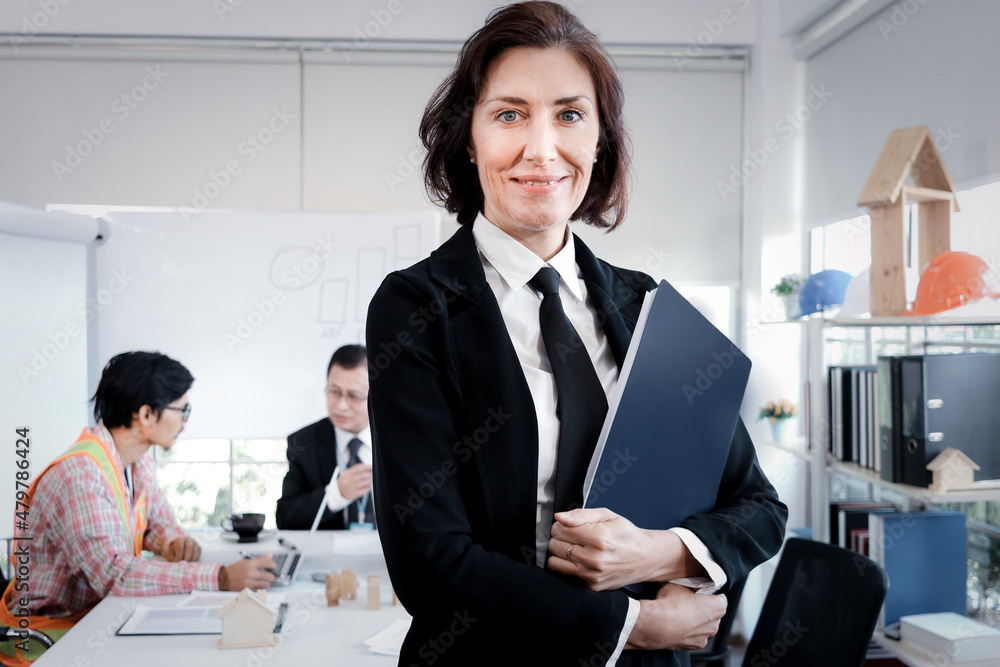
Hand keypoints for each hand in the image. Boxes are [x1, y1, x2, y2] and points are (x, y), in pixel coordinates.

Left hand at [163, 536, 200, 562]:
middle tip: (184, 564)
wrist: (180, 548)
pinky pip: (198, 553)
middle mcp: (188, 540)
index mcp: (180, 540)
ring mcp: (195, 543)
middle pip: (189, 547)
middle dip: (187, 557)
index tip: (177, 562)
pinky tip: (190, 562)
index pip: (180, 548)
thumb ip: (173, 558)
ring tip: (187, 564)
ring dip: (191, 558)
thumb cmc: (174, 552)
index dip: (179, 556)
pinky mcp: (198, 547)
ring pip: (195, 550)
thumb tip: (178, 563)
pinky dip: (195, 558)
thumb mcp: (170, 554)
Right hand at [218, 554, 277, 590]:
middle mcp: (250, 573)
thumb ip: (260, 558)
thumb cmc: (234, 570)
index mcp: (250, 564)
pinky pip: (259, 590)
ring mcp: (249, 583)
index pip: (268, 563)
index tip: (274, 566)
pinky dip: (261, 587)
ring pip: (266, 584)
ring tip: (266, 580)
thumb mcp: (246, 561)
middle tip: (273, 575)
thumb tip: (270, 555)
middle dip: (273, 576)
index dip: (274, 565)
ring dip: (268, 582)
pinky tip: (259, 584)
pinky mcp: (247, 590)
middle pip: (269, 576)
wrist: (223, 579)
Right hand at [335, 463, 372, 501]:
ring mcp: (351, 488)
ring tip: (371, 479)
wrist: (339, 493)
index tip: (371, 467)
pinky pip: (365, 489)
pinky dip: (368, 487)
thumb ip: (356, 469)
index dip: (366, 467)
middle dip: (369, 473)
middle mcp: (347, 481)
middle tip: (374, 472)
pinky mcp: (355, 494)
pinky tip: (367, 486)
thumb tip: (367, 466)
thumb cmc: (346, 481)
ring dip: (370, 480)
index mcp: (345, 474)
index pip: (357, 468)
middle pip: (361, 475)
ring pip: (364, 482)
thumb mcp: (347, 474)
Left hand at [547, 508, 683, 590]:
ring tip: (574, 547)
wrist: (646, 558)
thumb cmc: (626, 535)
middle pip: (555, 545)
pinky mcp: (592, 586)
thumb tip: (560, 517)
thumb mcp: (608, 516)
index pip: (560, 529)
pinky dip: (568, 566)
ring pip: (554, 562)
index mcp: (599, 537)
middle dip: (559, 538)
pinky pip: (565, 575)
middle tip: (572, 536)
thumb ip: (581, 515)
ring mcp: (593, 575)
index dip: (561, 525)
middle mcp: (595, 558)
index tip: (568, 525)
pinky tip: (581, 559)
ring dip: (559, 553)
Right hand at [625, 583, 725, 650]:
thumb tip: (691, 588)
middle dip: (704, 609)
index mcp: (717, 606)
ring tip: (681, 616)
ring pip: (705, 626)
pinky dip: (690, 632)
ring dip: (697, 622)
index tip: (700, 592)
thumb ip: (692, 587)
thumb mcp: (680, 585)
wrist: (657, 625)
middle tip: (689, 603)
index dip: (710, 594)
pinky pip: (696, 636)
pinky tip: (678, 626)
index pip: (721, 598)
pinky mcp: (696, 646)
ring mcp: (706, 636)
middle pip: (713, 613)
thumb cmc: (670, 604)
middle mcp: (716, 624)